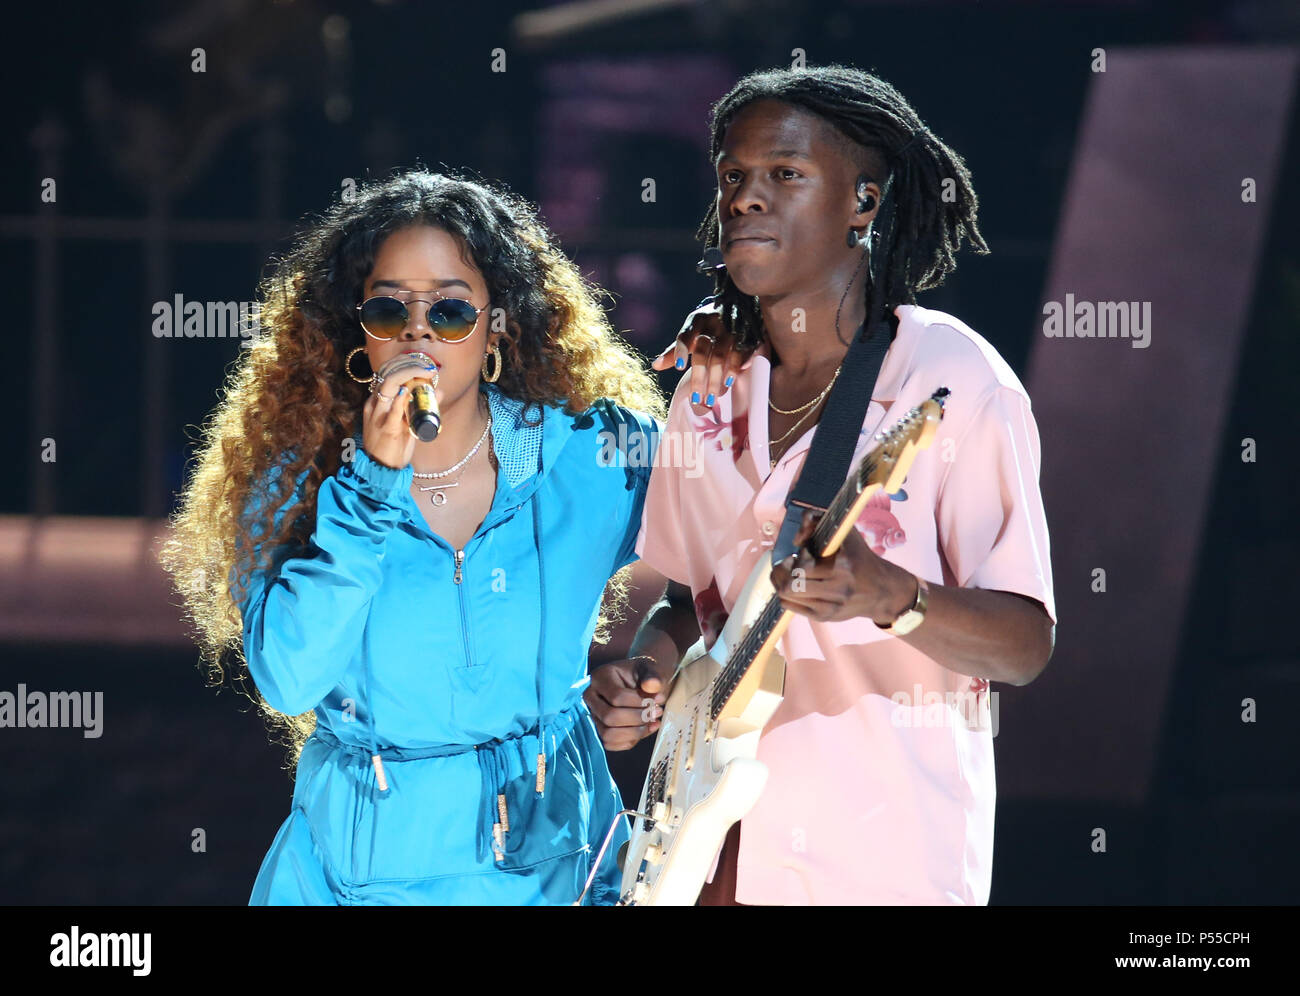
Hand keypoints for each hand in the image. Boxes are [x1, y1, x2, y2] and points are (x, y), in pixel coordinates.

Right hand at [362, 352, 439, 469]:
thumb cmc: (392, 445)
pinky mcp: (387, 430)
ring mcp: (379, 416)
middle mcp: (376, 405)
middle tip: (428, 367)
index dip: (403, 362)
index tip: (422, 362)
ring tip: (425, 372)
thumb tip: (439, 390)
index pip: (386, 372)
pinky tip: (407, 391)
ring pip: (388, 387)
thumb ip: (419, 406)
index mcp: (377, 401)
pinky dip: (399, 400)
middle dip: (409, 365)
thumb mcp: (404, 422)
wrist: (379, 469)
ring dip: (407, 375)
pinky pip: (392, 412)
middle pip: (388, 375)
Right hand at [584, 655, 674, 750]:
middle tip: (656, 713)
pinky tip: (645, 729)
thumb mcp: (653, 669)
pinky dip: (630, 741)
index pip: (617, 697)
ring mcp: (593, 714)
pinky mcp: (599, 728)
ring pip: (608, 734)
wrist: (644, 681)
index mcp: (601, 677)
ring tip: (652, 722)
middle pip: (610, 717)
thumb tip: (652, 685)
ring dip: (634, 732)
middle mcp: (591, 696)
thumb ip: (654, 676)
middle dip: (637, 719)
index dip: (640, 703)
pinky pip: (610, 744)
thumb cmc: (646, 675)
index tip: (657, 701)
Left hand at [651, 299, 754, 414]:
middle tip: (695, 399)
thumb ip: (675, 350)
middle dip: (699, 377)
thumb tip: (655, 366)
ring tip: (711, 398)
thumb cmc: (707, 326)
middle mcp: (713, 323)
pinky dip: (734, 369)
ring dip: (715, 378)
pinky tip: (728, 383)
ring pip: (721, 355)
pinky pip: (740, 354)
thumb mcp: (691, 332)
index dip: (681, 351)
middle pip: (703, 351)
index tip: (679, 368)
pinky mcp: (746, 337)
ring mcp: (730, 330)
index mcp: (696, 321)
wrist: (738, 307)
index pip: (685, 336)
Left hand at [768, 509, 916, 623]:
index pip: (804, 564)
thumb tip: (795, 539)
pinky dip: (785, 593)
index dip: (800, 553)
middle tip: (790, 562)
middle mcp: (838, 589)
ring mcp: (830, 606)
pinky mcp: (824, 617)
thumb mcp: (844, 533)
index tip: (805, 548)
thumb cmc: (858, 556)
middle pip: (791, 584)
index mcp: (843, 566)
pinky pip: (789, 606)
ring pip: (786, 595)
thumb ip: (816, 521)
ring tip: (789, 573)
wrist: (881, 590)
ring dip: (781, 581)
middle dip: (784, 569)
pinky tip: (794, 584)